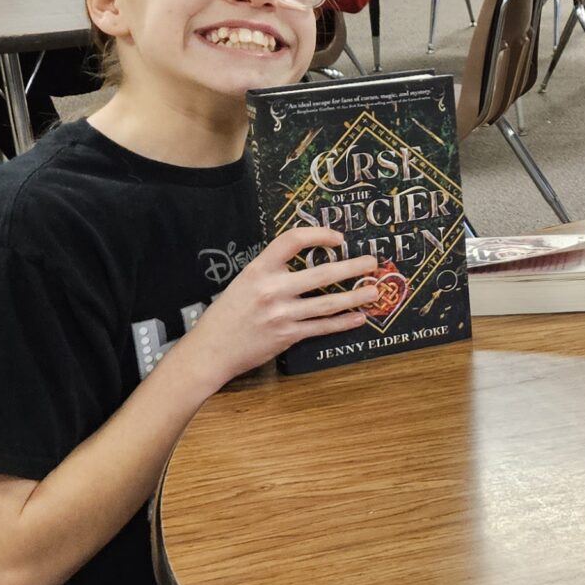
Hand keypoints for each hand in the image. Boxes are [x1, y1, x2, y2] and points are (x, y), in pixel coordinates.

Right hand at [178, 228, 381, 382]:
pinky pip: (322, 327)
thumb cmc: (227, 314)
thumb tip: (304, 263)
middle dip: (352, 267)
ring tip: (374, 290)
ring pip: (328, 303)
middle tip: (372, 262)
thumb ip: (272, 272)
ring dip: (355, 296)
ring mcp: (282, 314)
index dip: (319, 235)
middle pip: (322, 273)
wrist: (210, 349)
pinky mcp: (288, 336)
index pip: (292, 241)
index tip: (337, 238)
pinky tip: (359, 317)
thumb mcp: (244, 282)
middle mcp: (272, 289)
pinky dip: (343, 322)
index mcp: (258, 269)